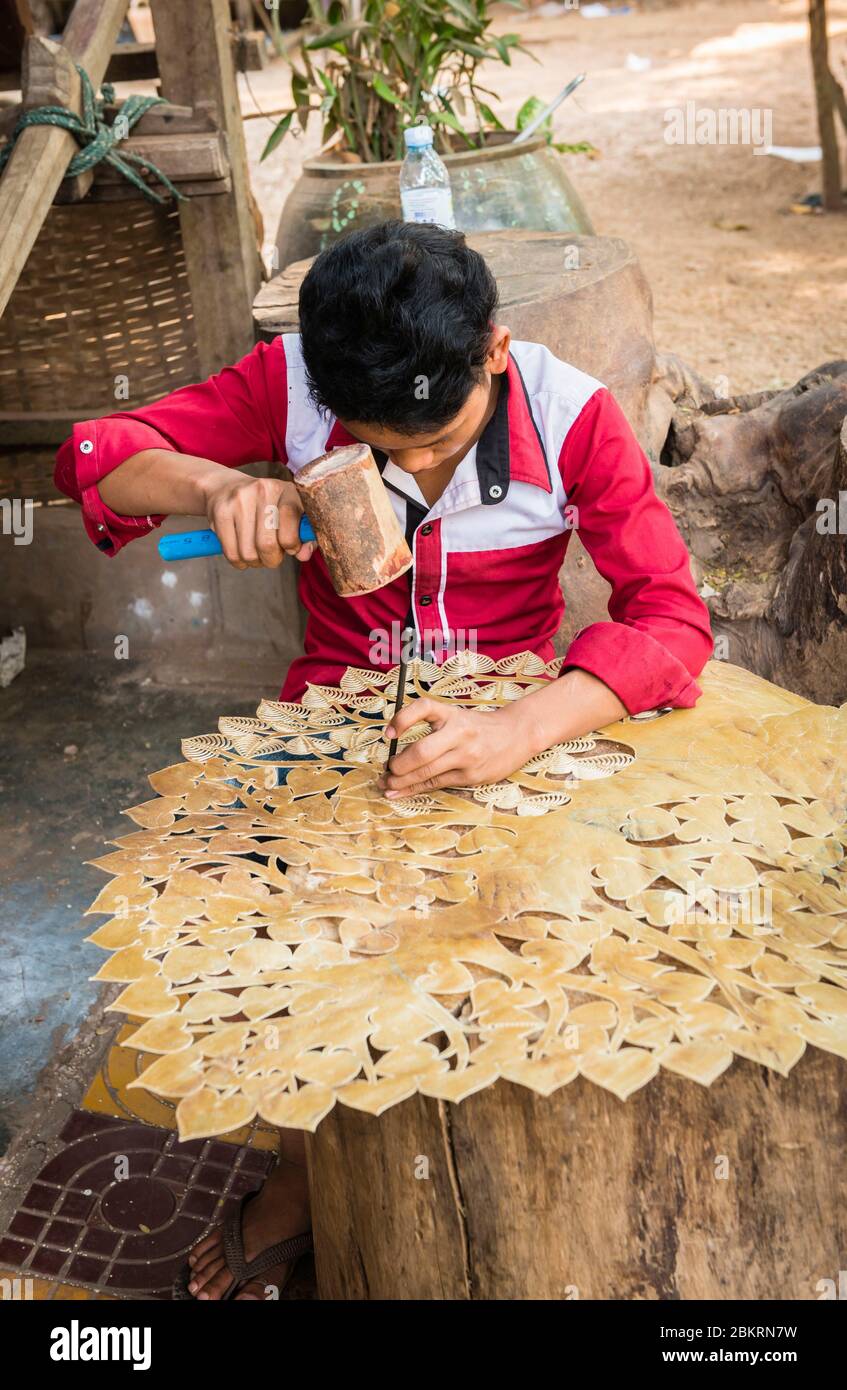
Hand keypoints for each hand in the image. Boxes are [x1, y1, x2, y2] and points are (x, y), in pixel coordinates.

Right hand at [201, 474, 314, 569]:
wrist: (226, 487)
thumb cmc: (266, 508)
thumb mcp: (289, 514)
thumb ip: (303, 536)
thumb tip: (304, 555)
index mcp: (285, 490)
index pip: (290, 519)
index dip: (292, 543)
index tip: (291, 548)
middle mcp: (262, 491)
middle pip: (267, 544)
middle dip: (272, 559)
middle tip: (271, 556)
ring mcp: (239, 501)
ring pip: (249, 553)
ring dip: (255, 562)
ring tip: (256, 552)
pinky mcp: (221, 513)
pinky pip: (232, 553)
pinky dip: (239, 562)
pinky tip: (242, 553)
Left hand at [378, 699, 536, 797]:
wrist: (516, 734)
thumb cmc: (477, 727)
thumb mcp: (456, 716)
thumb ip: (431, 729)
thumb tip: (396, 748)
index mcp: (452, 713)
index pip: (423, 708)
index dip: (402, 719)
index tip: (389, 733)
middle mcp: (459, 733)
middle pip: (422, 751)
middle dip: (399, 765)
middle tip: (388, 769)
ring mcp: (466, 756)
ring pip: (427, 772)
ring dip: (402, 782)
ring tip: (387, 784)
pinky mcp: (471, 776)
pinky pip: (437, 784)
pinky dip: (416, 789)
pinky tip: (401, 792)